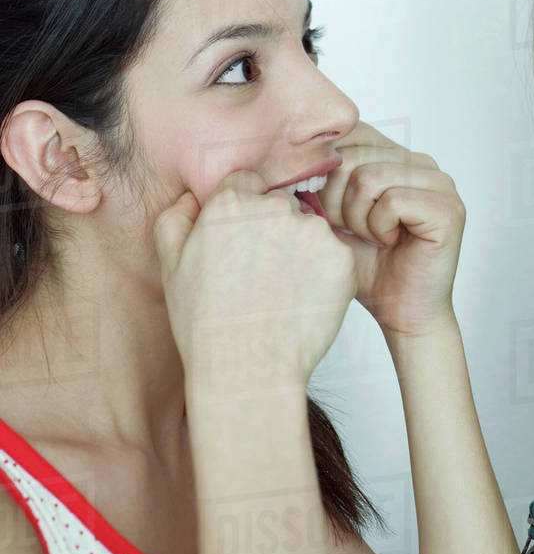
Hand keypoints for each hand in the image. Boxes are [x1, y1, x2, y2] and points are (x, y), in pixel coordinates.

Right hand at [152, 169, 356, 392]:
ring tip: (280, 291)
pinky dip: (324, 273)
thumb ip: (176, 218)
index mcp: (232, 202)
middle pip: (281, 202)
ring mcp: (313, 231)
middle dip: (273, 228)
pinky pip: (334, 255)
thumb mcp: (171, 266)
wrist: (248, 370)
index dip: (243, 214)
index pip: (247, 183)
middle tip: (261, 274)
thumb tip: (193, 197)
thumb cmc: (205, 323)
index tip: (241, 245)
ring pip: (309, 228)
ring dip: (301, 249)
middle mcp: (275, 207)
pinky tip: (302, 300)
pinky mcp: (342, 258)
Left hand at [318, 122, 465, 336]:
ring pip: (368, 178)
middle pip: (352, 156)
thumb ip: (319, 179)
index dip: (322, 168)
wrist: (401, 311)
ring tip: (370, 237)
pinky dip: (378, 228)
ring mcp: (440, 183)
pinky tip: (389, 243)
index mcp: (396, 156)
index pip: (349, 132)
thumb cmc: (367, 266)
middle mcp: (421, 162)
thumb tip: (285, 155)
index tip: (318, 205)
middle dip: (335, 201)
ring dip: (357, 218)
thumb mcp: (331, 215)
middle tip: (350, 230)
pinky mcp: (448, 208)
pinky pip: (392, 201)